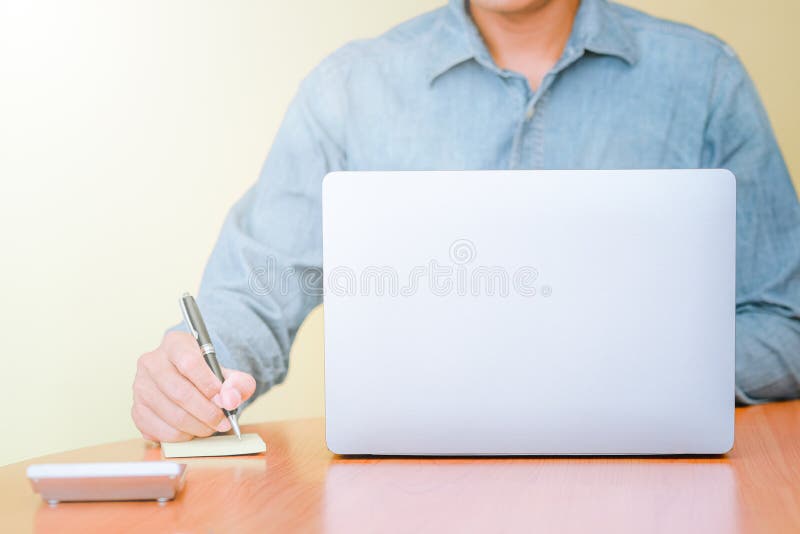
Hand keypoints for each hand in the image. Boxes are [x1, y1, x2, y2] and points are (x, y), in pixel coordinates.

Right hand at [132, 331, 255, 441]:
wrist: (190, 382)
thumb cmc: (209, 376)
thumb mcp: (230, 374)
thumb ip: (238, 383)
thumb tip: (230, 399)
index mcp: (175, 344)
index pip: (189, 363)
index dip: (208, 384)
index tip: (223, 399)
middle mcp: (151, 362)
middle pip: (179, 392)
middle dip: (206, 412)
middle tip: (223, 422)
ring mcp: (140, 387)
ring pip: (171, 414)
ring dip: (197, 427)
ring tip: (211, 427)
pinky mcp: (137, 410)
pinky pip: (160, 430)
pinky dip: (181, 436)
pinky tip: (193, 430)